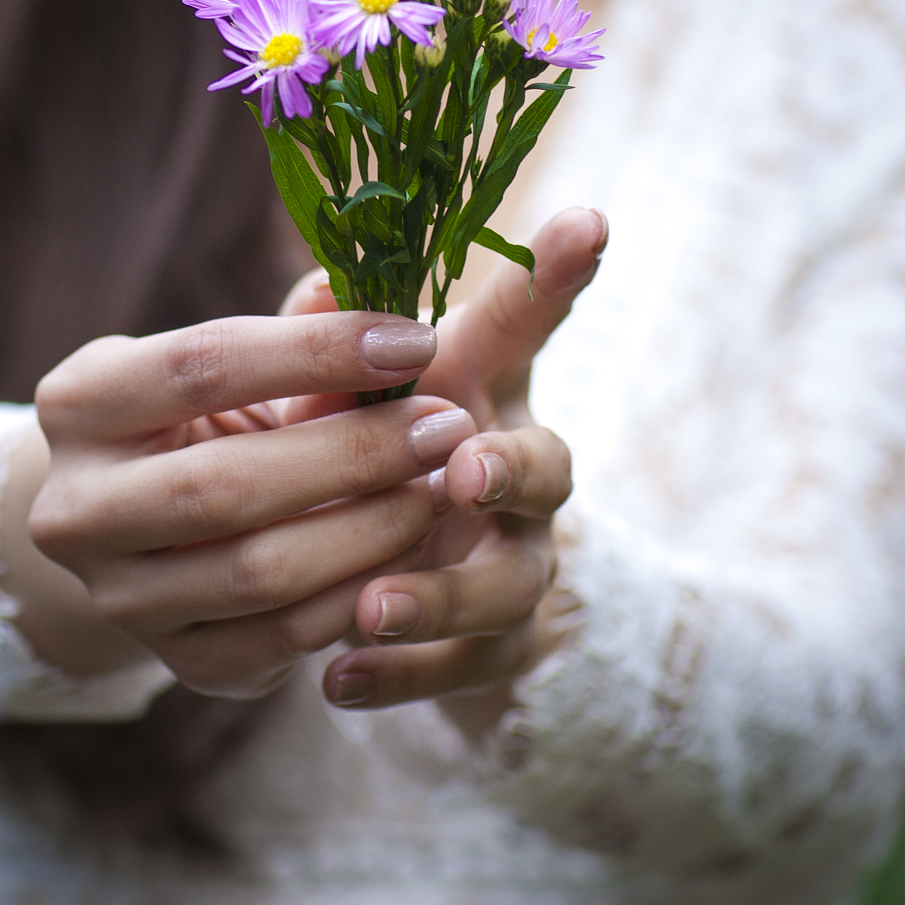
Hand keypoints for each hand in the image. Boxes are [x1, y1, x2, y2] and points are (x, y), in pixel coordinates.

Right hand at [26, 311, 476, 698]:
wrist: (146, 526)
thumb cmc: (203, 416)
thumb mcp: (228, 362)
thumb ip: (293, 327)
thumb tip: (353, 274)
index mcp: (79, 403)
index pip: (199, 365)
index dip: (314, 352)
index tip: (413, 339)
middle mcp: (75, 509)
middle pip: (223, 484)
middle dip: (353, 453)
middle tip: (447, 424)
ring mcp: (118, 597)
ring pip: (257, 572)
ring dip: (370, 529)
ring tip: (442, 487)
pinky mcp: (177, 661)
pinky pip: (281, 639)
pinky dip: (359, 594)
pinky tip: (413, 551)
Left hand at [303, 207, 608, 733]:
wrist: (413, 568)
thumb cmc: (372, 448)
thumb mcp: (347, 392)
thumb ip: (335, 347)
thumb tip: (320, 283)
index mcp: (482, 390)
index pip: (524, 323)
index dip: (555, 275)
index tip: (585, 222)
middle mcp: (518, 473)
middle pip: (548, 468)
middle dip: (510, 469)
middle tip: (463, 469)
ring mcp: (516, 562)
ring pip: (506, 586)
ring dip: (439, 595)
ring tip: (369, 607)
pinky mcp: (495, 646)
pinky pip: (461, 669)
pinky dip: (400, 677)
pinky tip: (338, 683)